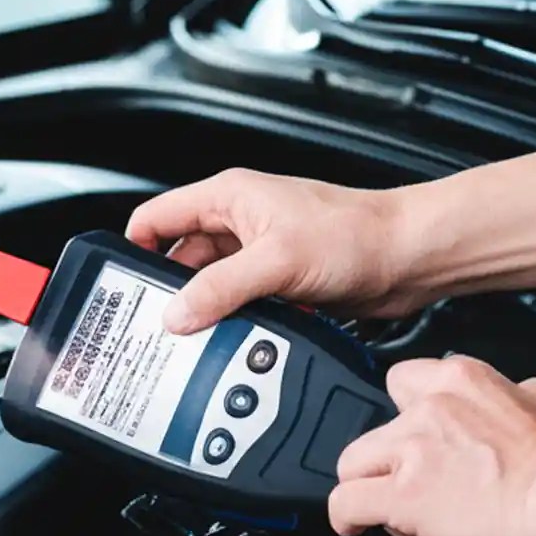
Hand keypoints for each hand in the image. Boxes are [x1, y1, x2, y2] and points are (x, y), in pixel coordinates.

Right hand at [125, 168, 422, 333]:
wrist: (411, 258)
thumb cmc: (358, 234)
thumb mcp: (277, 261)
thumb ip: (220, 288)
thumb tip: (176, 314)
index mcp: (229, 197)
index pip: (157, 218)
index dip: (135, 249)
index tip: (124, 286)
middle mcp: (239, 221)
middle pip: (180, 259)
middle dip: (170, 292)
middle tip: (158, 325)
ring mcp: (258, 253)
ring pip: (210, 287)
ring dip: (206, 312)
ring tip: (199, 336)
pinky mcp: (278, 281)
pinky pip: (239, 305)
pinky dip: (234, 322)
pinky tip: (238, 338)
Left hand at [328, 355, 535, 535]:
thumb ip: (518, 395)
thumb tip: (517, 397)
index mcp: (463, 381)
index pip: (407, 381)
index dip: (407, 413)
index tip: (415, 436)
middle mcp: (429, 408)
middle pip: (373, 425)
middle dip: (386, 454)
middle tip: (410, 478)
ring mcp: (409, 450)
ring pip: (353, 463)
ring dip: (369, 485)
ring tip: (392, 508)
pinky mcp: (401, 495)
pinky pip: (347, 502)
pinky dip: (346, 517)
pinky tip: (352, 526)